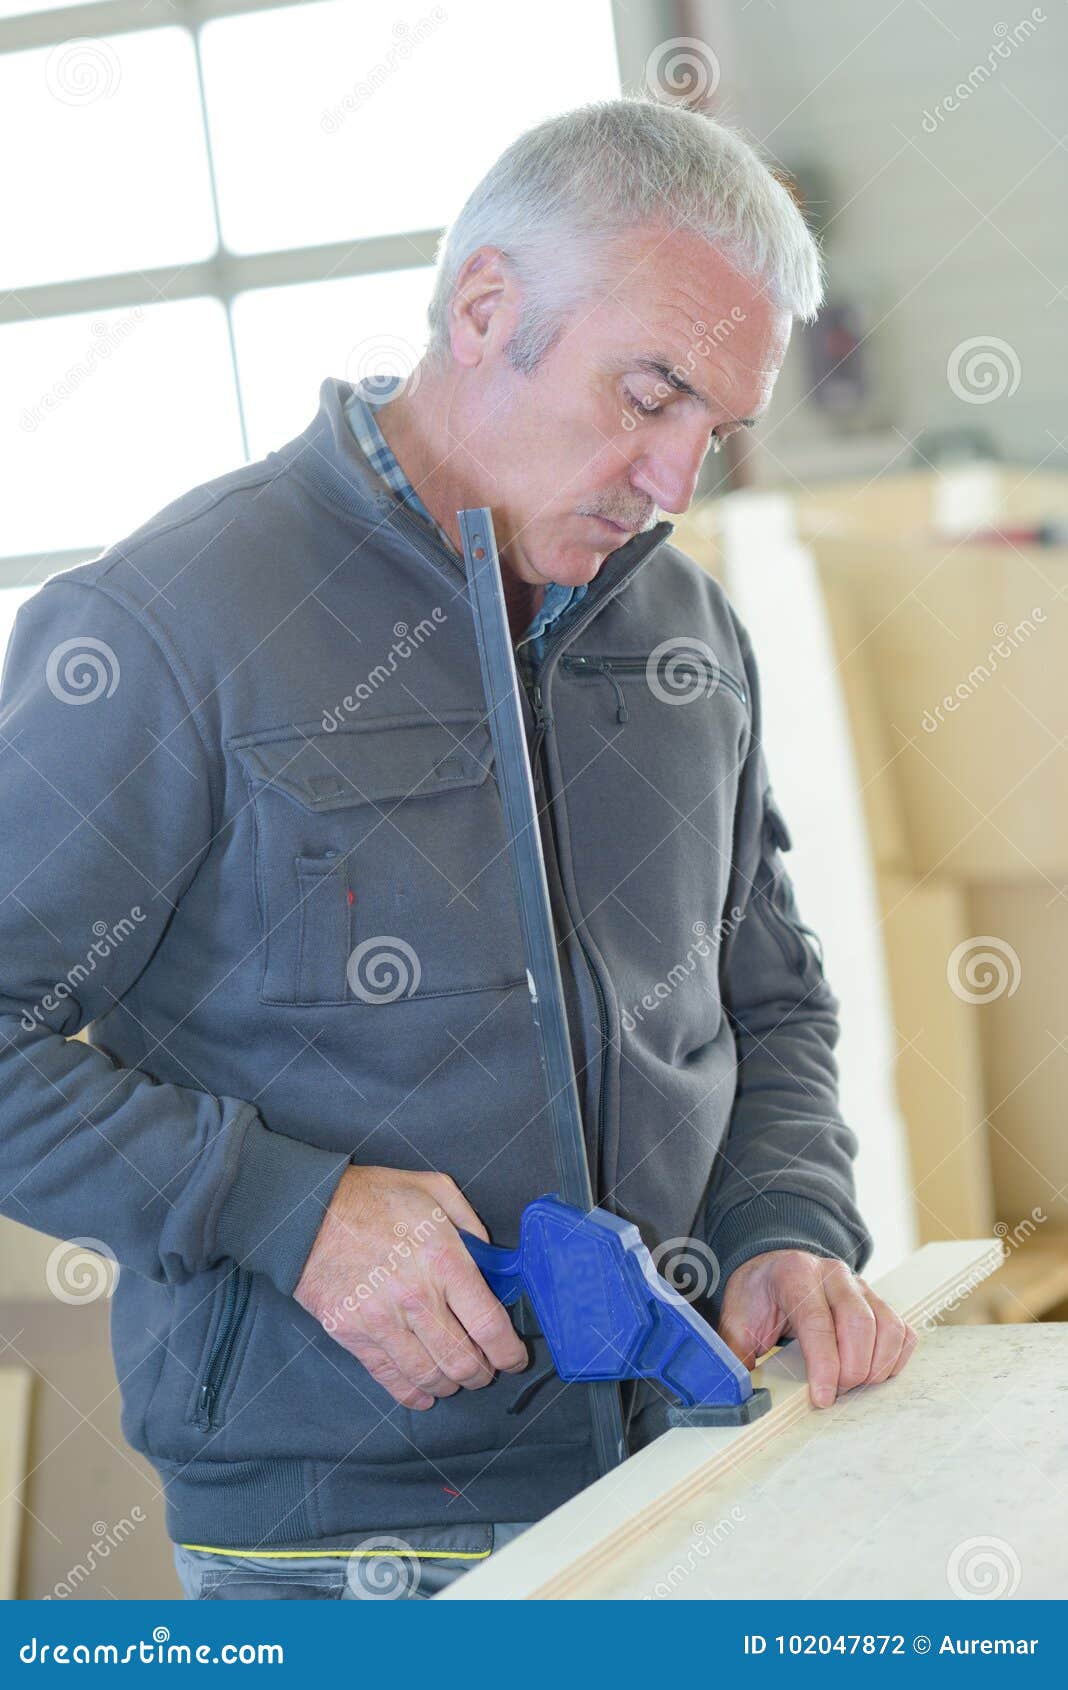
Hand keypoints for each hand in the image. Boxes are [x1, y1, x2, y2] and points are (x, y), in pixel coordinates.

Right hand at [293, 1165, 527, 1410]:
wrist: (307, 1211)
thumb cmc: (373, 1197)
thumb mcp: (434, 1189)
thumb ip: (471, 1224)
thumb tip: (492, 1260)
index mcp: (443, 1260)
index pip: (490, 1326)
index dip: (509, 1353)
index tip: (515, 1358)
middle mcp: (417, 1298)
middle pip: (464, 1361)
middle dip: (484, 1374)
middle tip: (487, 1370)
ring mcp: (382, 1322)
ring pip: (431, 1377)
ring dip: (452, 1385)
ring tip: (457, 1378)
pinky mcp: (354, 1336)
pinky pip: (391, 1379)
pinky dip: (414, 1394)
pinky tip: (426, 1392)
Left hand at [717, 1249, 916, 1408]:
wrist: (773, 1268)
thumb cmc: (758, 1298)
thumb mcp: (736, 1321)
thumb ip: (734, 1355)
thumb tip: (737, 1396)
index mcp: (795, 1275)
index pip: (817, 1322)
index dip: (824, 1366)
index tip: (823, 1399)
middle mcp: (833, 1275)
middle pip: (859, 1323)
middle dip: (852, 1370)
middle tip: (835, 1393)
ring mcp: (861, 1286)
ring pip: (887, 1328)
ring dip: (876, 1368)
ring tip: (853, 1386)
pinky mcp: (879, 1302)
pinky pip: (902, 1331)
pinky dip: (894, 1360)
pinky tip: (872, 1374)